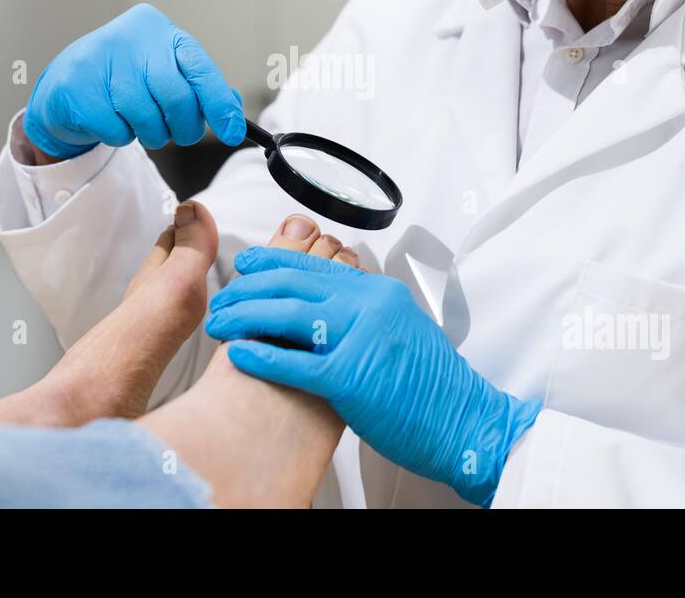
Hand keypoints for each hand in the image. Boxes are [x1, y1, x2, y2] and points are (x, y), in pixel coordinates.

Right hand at [23, 3, 244, 158]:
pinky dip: (120, 136)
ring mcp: (100, 60)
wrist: (64, 86)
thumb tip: (234, 112)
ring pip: (147, 119)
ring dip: (150, 133)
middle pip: (177, 98)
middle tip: (176, 132)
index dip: (220, 104)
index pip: (200, 68)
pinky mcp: (77, 89)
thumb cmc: (123, 79)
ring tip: (137, 121)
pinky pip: (118, 131)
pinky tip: (110, 120)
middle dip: (183, 127)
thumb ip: (198, 88)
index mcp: (159, 30)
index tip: (233, 132)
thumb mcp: (163, 72)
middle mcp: (131, 37)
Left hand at [204, 247, 541, 505]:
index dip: (273, 262)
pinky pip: (295, 362)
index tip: (247, 265)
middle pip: (294, 283)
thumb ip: (366, 313)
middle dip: (249, 288)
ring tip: (219, 322)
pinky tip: (237, 353)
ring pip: (289, 313)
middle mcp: (369, 306)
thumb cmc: (434, 387)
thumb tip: (332, 306)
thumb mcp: (401, 330)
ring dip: (245, 315)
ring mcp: (361, 338)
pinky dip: (261, 355)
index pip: (314, 264)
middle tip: (223, 297)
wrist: (465, 422)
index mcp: (379, 293)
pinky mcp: (353, 377)